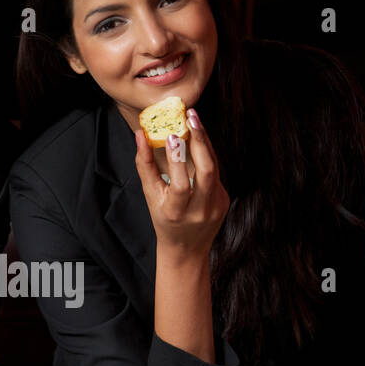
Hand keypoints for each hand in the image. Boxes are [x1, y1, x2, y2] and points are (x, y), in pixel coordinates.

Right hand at [132, 107, 229, 259]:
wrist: (187, 248)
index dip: (177, 160)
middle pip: (207, 171)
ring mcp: (216, 206)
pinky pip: (216, 171)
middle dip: (200, 140)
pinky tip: (199, 139)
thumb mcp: (151, 196)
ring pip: (214, 167)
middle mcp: (200, 210)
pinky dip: (207, 154)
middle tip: (190, 117)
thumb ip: (145, 166)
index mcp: (177, 212)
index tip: (172, 136)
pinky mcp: (224, 199)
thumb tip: (141, 135)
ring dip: (205, 142)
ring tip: (195, 121)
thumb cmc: (163, 219)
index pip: (181, 185)